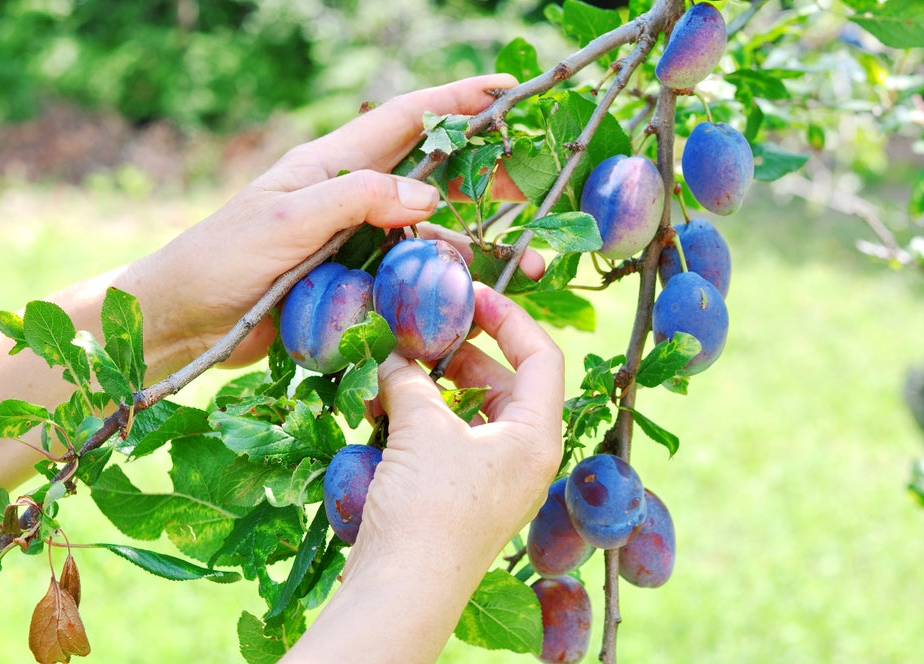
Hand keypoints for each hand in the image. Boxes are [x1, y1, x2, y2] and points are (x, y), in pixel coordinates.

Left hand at [118, 74, 536, 377]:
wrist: (183, 322)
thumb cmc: (221, 260)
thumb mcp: (284, 221)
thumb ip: (353, 200)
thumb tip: (427, 194)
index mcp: (331, 165)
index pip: (406, 120)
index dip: (458, 101)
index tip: (508, 90)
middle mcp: (349, 198)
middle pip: (431, 175)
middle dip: (485, 174)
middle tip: (535, 182)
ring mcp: (353, 243)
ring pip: (428, 235)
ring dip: (477, 245)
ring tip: (527, 262)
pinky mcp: (353, 284)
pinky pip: (409, 279)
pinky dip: (443, 287)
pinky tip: (473, 299)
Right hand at [286, 284, 562, 663]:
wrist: (402, 590)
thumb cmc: (429, 508)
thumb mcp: (423, 428)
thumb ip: (411, 379)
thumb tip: (394, 355)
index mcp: (537, 434)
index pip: (541, 355)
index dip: (509, 316)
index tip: (469, 293)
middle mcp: (524, 455)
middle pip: (505, 380)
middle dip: (461, 352)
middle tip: (422, 329)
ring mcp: (493, 477)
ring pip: (471, 410)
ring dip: (433, 385)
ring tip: (393, 368)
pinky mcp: (460, 495)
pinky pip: (449, 439)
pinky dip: (421, 417)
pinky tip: (382, 407)